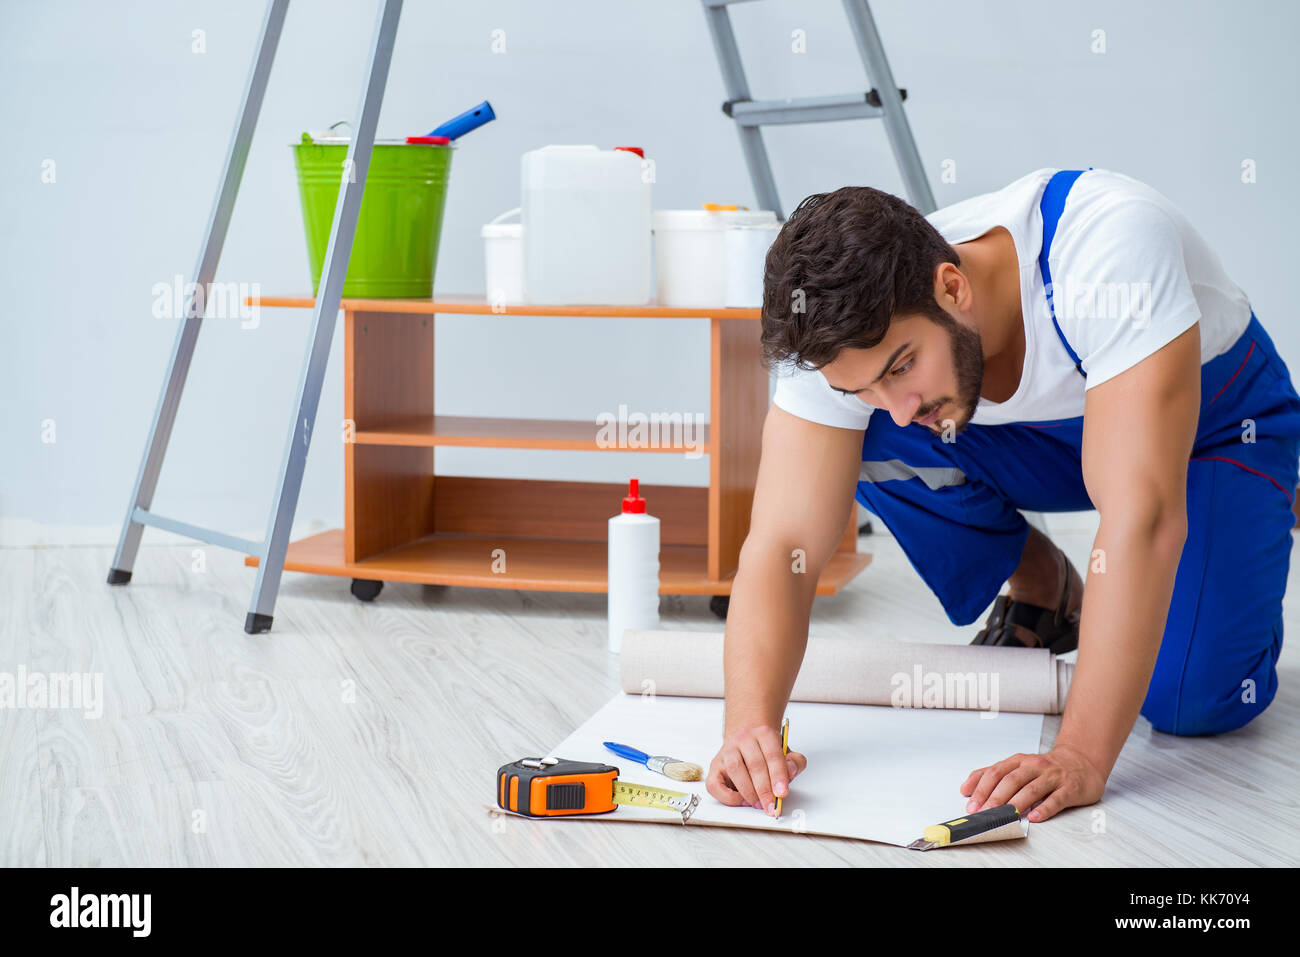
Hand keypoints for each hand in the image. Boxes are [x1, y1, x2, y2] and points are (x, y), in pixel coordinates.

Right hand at [707, 724, 806, 815]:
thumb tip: (791, 771)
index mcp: (763, 733)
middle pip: (754, 764)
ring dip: (749, 792)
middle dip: (765, 790)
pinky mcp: (714, 766)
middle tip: (772, 806)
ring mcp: (727, 751)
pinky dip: (729, 796)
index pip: (772, 754)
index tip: (782, 793)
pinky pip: (715, 784)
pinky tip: (742, 800)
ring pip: (735, 770)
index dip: (778, 776)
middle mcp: (743, 739)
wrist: (747, 739)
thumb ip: (794, 761)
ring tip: (759, 804)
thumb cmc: (766, 751)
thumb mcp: (786, 752)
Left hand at [959, 744, 1105, 821]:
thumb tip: (967, 788)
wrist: (1080, 761)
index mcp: (1019, 760)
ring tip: (1005, 817)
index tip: (972, 803)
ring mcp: (1052, 777)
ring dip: (1015, 804)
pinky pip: (1055, 799)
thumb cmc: (1045, 767)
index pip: (995, 772)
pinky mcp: (1069, 788)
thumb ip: (993, 775)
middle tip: (984, 813)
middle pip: (1011, 781)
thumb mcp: (1018, 765)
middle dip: (995, 799)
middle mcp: (1034, 766)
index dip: (981, 788)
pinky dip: (1044, 809)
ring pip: (1031, 790)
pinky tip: (1035, 817)